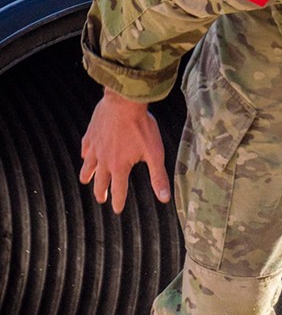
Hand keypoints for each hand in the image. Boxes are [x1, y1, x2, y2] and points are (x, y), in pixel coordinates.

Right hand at [79, 88, 170, 213]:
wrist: (123, 103)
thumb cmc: (142, 128)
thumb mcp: (155, 154)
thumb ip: (158, 177)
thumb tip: (164, 198)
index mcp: (119, 166)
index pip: (119, 190)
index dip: (118, 202)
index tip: (117, 210)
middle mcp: (104, 160)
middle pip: (100, 181)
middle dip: (101, 192)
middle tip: (101, 199)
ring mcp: (95, 146)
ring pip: (87, 166)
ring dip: (88, 176)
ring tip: (87, 181)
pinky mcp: (90, 134)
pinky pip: (85, 149)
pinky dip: (85, 155)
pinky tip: (85, 156)